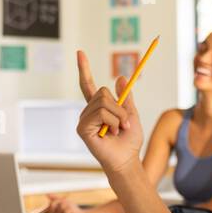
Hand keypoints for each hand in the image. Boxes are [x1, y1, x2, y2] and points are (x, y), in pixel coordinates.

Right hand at [43, 194, 88, 212]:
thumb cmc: (71, 209)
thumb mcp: (63, 202)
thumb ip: (55, 198)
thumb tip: (47, 194)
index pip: (52, 205)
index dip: (58, 201)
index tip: (63, 201)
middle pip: (60, 206)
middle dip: (66, 203)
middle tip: (69, 205)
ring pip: (66, 210)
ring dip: (71, 208)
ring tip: (72, 210)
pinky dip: (74, 212)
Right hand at [76, 50, 143, 174]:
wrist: (127, 159)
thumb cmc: (129, 141)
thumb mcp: (132, 114)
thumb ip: (126, 97)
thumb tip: (121, 77)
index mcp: (99, 108)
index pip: (88, 85)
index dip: (84, 69)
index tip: (80, 52)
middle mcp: (88, 112)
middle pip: (102, 91)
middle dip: (119, 107)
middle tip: (124, 123)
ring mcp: (84, 119)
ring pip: (103, 102)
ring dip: (118, 116)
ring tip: (118, 130)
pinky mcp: (82, 128)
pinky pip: (100, 113)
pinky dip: (112, 122)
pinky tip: (110, 133)